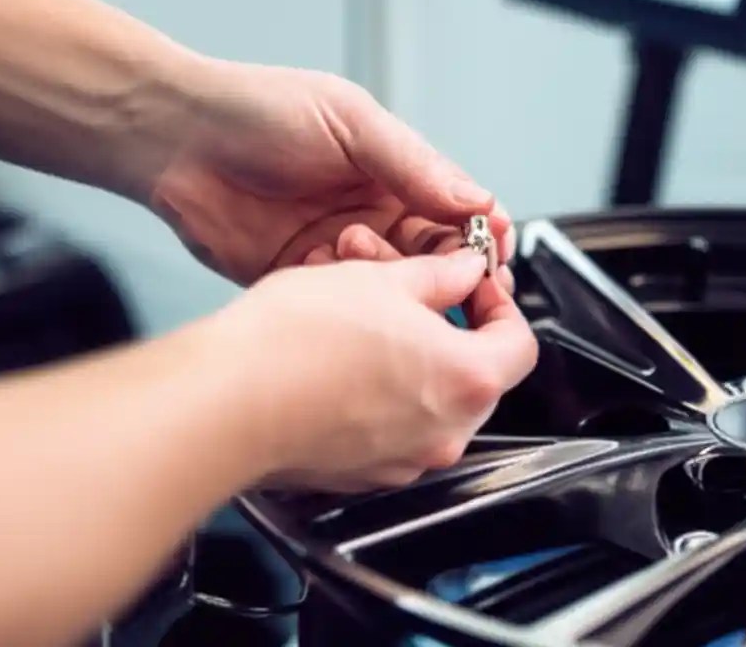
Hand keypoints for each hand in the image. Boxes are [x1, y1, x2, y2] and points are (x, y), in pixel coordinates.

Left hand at [148, 60, 513, 285]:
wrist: (173, 139)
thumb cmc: (256, 110)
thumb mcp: (351, 121)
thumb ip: (414, 165)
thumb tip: (479, 201)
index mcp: (394, 174)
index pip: (457, 215)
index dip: (478, 237)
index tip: (489, 251)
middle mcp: (371, 217)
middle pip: (433, 261)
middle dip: (442, 271)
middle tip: (440, 274)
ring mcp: (336, 252)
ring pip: (390, 290)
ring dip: (385, 279)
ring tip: (354, 247)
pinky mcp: (299, 282)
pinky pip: (340, 306)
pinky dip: (340, 296)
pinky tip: (320, 268)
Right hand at [206, 250, 536, 492]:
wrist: (224, 404)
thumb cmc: (295, 343)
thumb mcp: (379, 279)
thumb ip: (439, 275)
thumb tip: (462, 271)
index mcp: (467, 380)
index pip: (521, 342)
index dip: (498, 303)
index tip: (472, 283)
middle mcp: (445, 433)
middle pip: (477, 376)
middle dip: (452, 331)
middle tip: (414, 295)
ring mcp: (403, 461)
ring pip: (429, 402)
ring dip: (411, 361)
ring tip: (364, 322)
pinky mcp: (362, 474)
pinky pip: (390, 429)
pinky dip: (379, 396)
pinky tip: (339, 363)